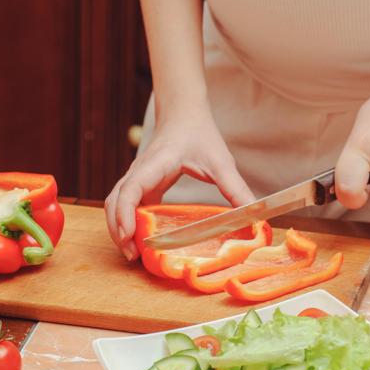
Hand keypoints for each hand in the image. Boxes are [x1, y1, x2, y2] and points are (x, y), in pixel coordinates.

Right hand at [105, 107, 254, 259]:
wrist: (184, 113)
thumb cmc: (199, 133)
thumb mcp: (220, 161)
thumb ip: (236, 188)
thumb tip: (255, 213)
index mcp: (155, 164)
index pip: (130, 190)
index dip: (125, 214)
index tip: (130, 235)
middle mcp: (140, 171)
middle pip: (115, 202)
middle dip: (118, 229)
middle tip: (133, 255)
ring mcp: (138, 177)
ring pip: (116, 203)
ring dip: (119, 227)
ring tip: (133, 252)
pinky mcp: (143, 182)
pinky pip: (127, 202)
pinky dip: (127, 220)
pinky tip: (141, 237)